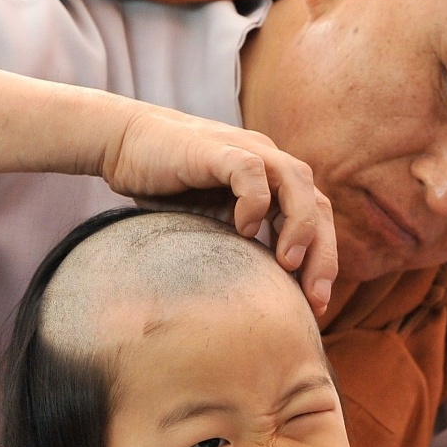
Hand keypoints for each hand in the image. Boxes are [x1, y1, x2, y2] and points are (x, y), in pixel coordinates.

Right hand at [102, 104, 339, 311]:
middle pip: (318, 204)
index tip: (316, 304)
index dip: (324, 260)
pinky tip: (243, 230)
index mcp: (274, 182)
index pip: (318, 219)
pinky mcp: (216, 148)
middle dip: (322, 253)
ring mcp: (245, 150)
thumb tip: (261, 297)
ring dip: (299, 226)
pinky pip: (250, 170)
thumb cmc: (167, 186)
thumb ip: (241, 244)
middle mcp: (268, 162)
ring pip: (296, 181)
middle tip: (315, 297)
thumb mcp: (213, 221)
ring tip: (288, 264)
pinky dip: (254, 201)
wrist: (122, 142)